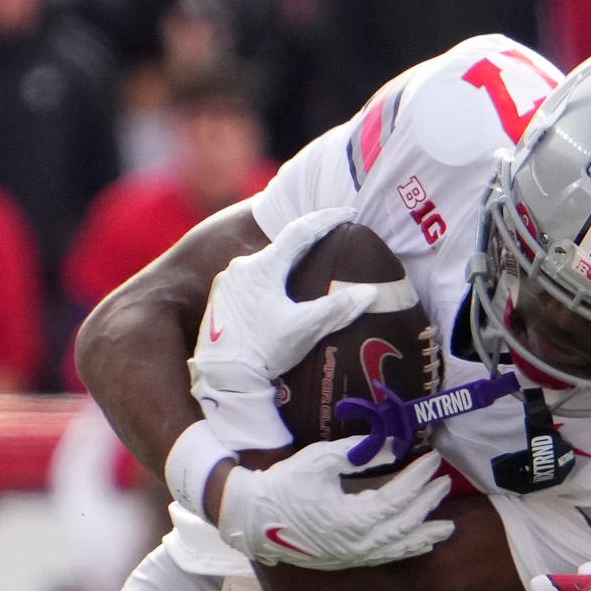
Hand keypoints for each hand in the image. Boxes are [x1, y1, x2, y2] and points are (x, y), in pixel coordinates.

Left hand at [191, 206, 395, 448]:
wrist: (222, 377)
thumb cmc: (263, 350)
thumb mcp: (305, 328)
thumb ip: (338, 308)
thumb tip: (371, 292)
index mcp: (264, 266)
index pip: (301, 232)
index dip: (327, 219)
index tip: (348, 213)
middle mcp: (242, 266)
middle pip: (281, 247)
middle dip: (307, 244)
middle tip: (331, 241)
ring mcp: (227, 282)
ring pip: (264, 265)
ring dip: (286, 265)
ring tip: (306, 270)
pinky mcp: (220, 299)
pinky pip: (250, 280)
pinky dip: (269, 281)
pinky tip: (277, 294)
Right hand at [215, 442, 452, 567]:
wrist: (253, 518)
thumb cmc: (284, 485)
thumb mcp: (319, 460)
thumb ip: (358, 453)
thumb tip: (391, 447)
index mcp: (350, 519)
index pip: (396, 498)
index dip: (417, 478)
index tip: (433, 460)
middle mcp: (357, 543)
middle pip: (403, 523)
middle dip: (427, 503)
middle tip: (444, 483)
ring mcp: (352, 556)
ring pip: (398, 547)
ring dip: (424, 535)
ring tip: (448, 527)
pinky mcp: (346, 559)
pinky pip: (384, 557)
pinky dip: (406, 550)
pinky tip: (420, 544)